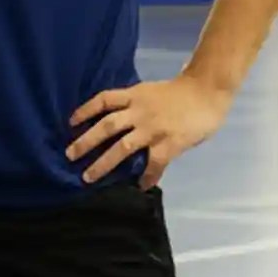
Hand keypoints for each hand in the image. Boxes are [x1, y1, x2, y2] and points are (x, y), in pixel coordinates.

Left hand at [67, 74, 232, 189]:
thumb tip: (118, 120)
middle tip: (70, 155)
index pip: (104, 100)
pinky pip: (152, 164)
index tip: (70, 122)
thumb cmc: (181, 92)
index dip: (85, 110)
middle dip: (86, 141)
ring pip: (122, 147)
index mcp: (135, 96)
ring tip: (88, 177)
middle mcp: (140, 111)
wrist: (208, 90)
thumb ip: (135, 105)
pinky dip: (145, 176)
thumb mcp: (151, 92)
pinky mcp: (169, 143)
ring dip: (103, 163)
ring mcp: (153, 128)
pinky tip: (141, 185)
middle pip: (106, 126)